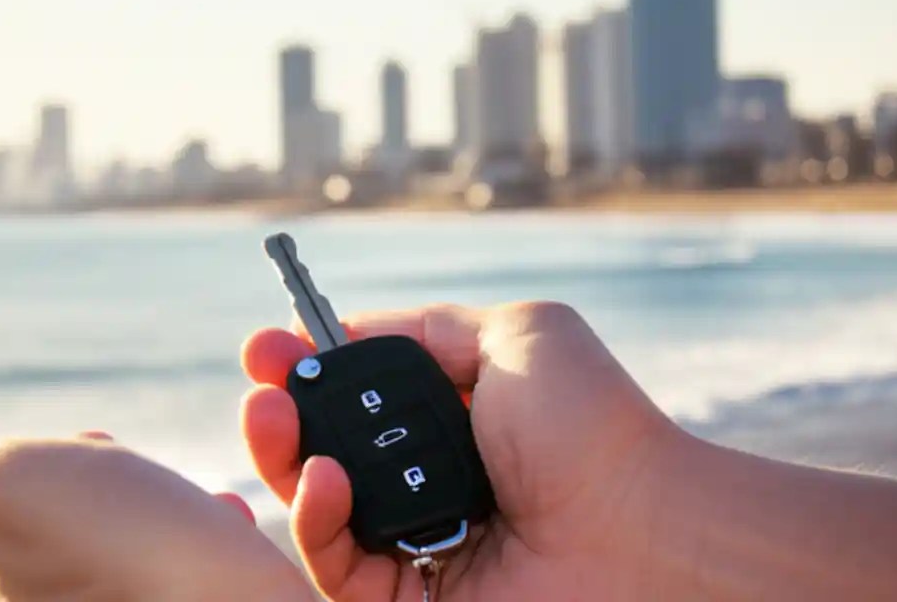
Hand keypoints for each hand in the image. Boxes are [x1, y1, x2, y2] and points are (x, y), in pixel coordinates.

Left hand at [0, 425, 313, 601]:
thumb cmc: (124, 564)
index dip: (47, 470)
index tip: (90, 449)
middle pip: (69, 534)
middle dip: (117, 491)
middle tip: (143, 493)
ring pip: (139, 549)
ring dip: (176, 508)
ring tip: (203, 510)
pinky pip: (192, 573)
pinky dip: (214, 542)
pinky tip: (228, 534)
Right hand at [240, 301, 690, 600]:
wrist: (638, 528)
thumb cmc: (590, 427)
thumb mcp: (516, 334)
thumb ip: (431, 328)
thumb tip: (351, 328)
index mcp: (455, 421)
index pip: (359, 397)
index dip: (310, 369)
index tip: (271, 346)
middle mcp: (430, 482)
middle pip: (325, 452)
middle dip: (281, 412)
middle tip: (258, 380)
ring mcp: (417, 545)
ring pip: (318, 510)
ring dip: (280, 458)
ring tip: (269, 415)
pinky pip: (334, 569)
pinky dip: (313, 521)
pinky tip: (321, 477)